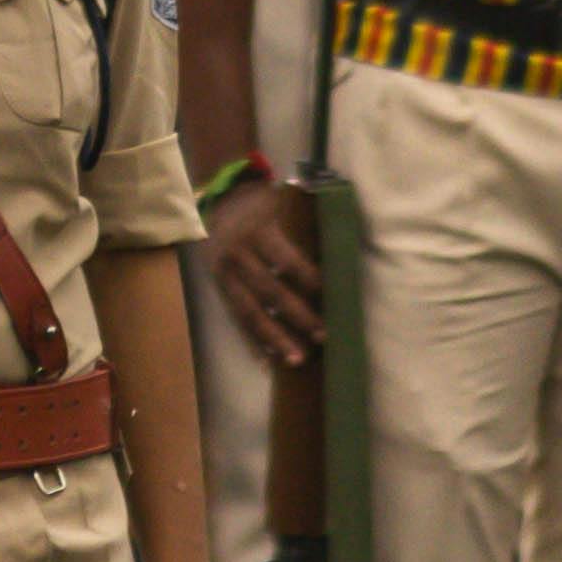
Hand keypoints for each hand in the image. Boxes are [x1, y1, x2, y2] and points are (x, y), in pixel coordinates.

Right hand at [211, 176, 321, 366]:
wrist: (219, 200)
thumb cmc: (260, 203)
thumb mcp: (280, 200)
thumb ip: (305, 217)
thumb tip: (342, 238)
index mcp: (257, 231)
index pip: (287, 261)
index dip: (309, 281)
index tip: (331, 299)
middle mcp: (238, 255)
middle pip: (270, 292)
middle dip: (297, 316)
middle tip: (322, 336)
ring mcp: (225, 274)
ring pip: (249, 312)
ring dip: (274, 339)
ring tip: (296, 360)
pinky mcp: (219, 288)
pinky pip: (236, 319)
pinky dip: (252, 342)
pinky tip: (267, 361)